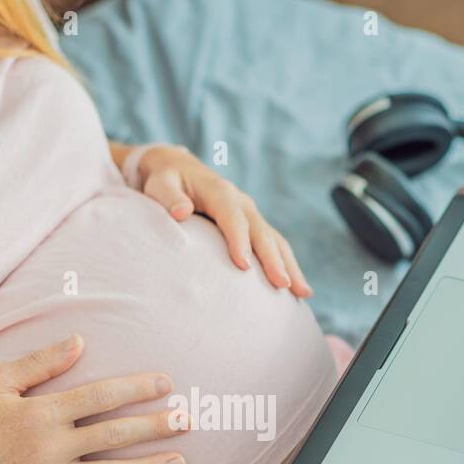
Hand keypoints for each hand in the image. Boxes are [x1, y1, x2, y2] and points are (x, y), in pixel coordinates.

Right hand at [0, 335, 186, 463]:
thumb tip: (79, 342)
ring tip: (178, 461)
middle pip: (114, 436)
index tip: (165, 384)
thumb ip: (40, 362)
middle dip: (154, 428)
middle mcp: (50, 448)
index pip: (100, 397)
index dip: (136, 390)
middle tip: (187, 422)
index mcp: (42, 413)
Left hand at [135, 144, 312, 297]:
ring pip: (275, 241)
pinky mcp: (254, 227)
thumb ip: (168, 197)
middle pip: (261, 232)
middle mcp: (241, 203)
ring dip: (290, 266)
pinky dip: (288, 265)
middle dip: (273, 260)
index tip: (243, 267)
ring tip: (303, 293)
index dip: (239, 240)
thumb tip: (181, 211)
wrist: (178, 169)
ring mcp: (251, 215)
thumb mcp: (160, 184)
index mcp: (219, 192)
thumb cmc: (165, 181)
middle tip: (283, 285)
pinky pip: (275, 247)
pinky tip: (299, 290)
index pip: (232, 217)